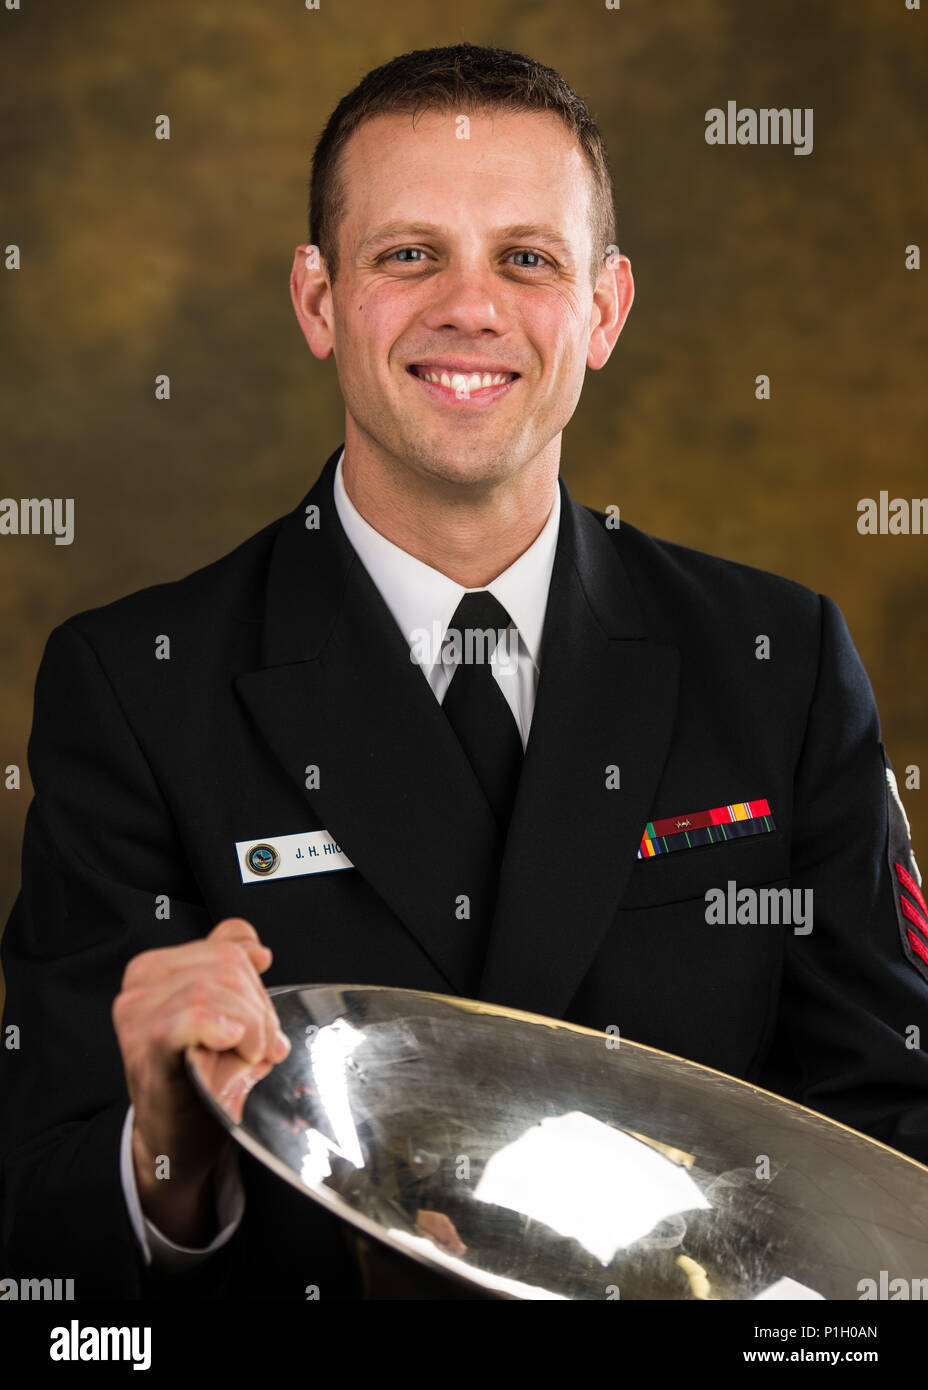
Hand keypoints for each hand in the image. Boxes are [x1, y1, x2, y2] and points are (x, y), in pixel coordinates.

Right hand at [112, 916, 289, 1243]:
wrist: (176, 1141)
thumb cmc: (200, 1081)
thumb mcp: (223, 1017)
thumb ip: (233, 974)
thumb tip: (258, 949)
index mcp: (156, 969)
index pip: (228, 945)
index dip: (258, 986)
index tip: (258, 1023)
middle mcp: (140, 984)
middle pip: (229, 963)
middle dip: (259, 1009)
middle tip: (257, 1050)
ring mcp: (138, 1013)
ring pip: (219, 986)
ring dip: (250, 1027)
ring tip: (245, 1058)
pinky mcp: (147, 1044)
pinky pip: (197, 1012)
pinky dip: (229, 1029)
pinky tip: (233, 1047)